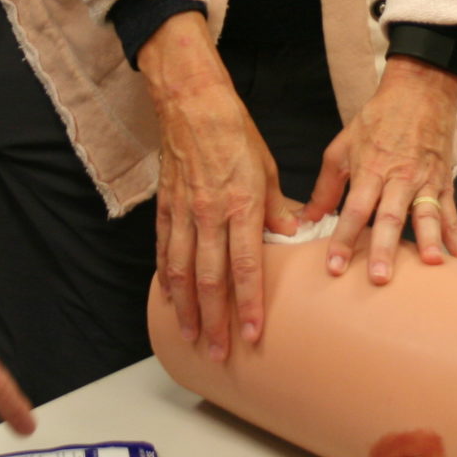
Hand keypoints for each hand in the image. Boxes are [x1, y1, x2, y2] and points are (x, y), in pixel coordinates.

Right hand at [143, 14, 298, 361]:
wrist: (192, 104)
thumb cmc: (234, 132)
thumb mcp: (267, 168)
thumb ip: (276, 207)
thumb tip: (293, 235)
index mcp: (241, 206)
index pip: (246, 267)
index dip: (248, 304)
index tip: (251, 333)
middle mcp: (210, 215)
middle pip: (210, 280)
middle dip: (215, 320)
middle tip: (218, 352)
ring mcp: (183, 213)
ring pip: (181, 272)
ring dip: (186, 309)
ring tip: (191, 336)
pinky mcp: (165, 208)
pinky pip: (164, 251)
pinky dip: (165, 279)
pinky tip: (169, 299)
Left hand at [305, 56, 456, 284]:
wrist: (419, 92)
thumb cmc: (378, 120)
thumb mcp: (343, 146)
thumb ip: (326, 187)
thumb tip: (309, 219)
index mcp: (371, 169)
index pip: (354, 209)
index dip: (343, 238)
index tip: (334, 266)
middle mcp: (399, 178)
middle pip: (390, 217)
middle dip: (384, 248)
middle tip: (379, 277)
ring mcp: (425, 182)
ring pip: (427, 215)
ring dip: (429, 241)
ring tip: (431, 265)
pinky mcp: (444, 185)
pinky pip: (452, 217)